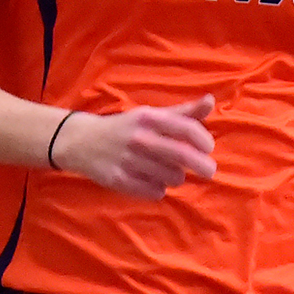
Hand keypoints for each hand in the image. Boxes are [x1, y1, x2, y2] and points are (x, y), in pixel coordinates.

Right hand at [50, 95, 217, 199]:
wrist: (82, 141)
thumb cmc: (126, 127)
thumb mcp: (152, 115)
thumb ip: (184, 112)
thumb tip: (212, 101)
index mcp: (149, 118)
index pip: (187, 129)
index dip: (205, 140)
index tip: (208, 148)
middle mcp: (139, 137)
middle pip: (183, 156)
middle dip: (203, 166)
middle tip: (208, 170)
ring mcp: (128, 160)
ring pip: (172, 177)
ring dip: (176, 177)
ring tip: (167, 171)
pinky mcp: (119, 179)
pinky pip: (155, 191)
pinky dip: (159, 189)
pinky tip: (151, 181)